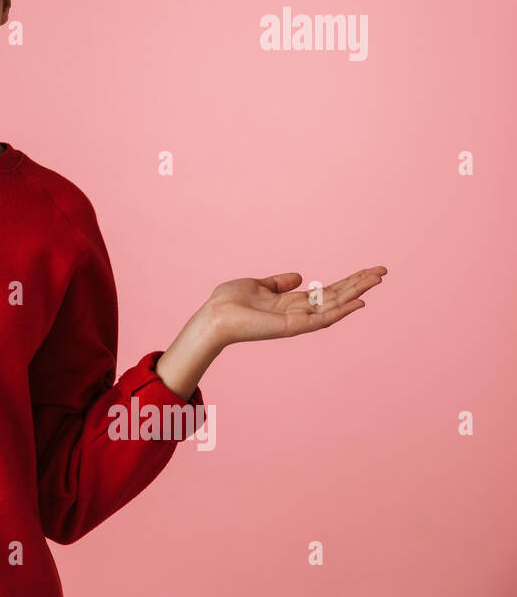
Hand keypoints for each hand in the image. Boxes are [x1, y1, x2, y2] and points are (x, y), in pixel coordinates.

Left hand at [203, 266, 387, 347]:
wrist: (213, 316)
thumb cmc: (228, 302)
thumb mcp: (258, 285)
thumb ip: (279, 282)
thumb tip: (300, 276)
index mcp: (291, 302)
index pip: (328, 291)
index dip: (348, 281)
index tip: (368, 270)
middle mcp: (299, 312)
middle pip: (337, 296)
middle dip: (360, 284)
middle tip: (383, 271)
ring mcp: (298, 320)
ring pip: (336, 305)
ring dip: (358, 292)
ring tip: (378, 279)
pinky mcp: (293, 326)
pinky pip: (323, 319)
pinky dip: (342, 310)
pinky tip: (360, 301)